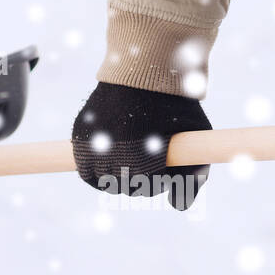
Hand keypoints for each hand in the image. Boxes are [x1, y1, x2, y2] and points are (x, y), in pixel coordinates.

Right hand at [71, 82, 210, 210]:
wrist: (143, 67)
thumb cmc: (174, 104)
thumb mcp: (194, 138)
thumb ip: (193, 176)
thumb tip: (179, 207)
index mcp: (141, 158)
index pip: (148, 187)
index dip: (160, 179)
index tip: (166, 163)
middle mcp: (112, 154)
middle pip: (123, 187)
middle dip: (137, 179)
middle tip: (148, 158)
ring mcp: (92, 144)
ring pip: (101, 181)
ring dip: (115, 176)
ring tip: (130, 157)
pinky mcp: (79, 136)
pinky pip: (85, 167)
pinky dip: (96, 169)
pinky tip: (112, 157)